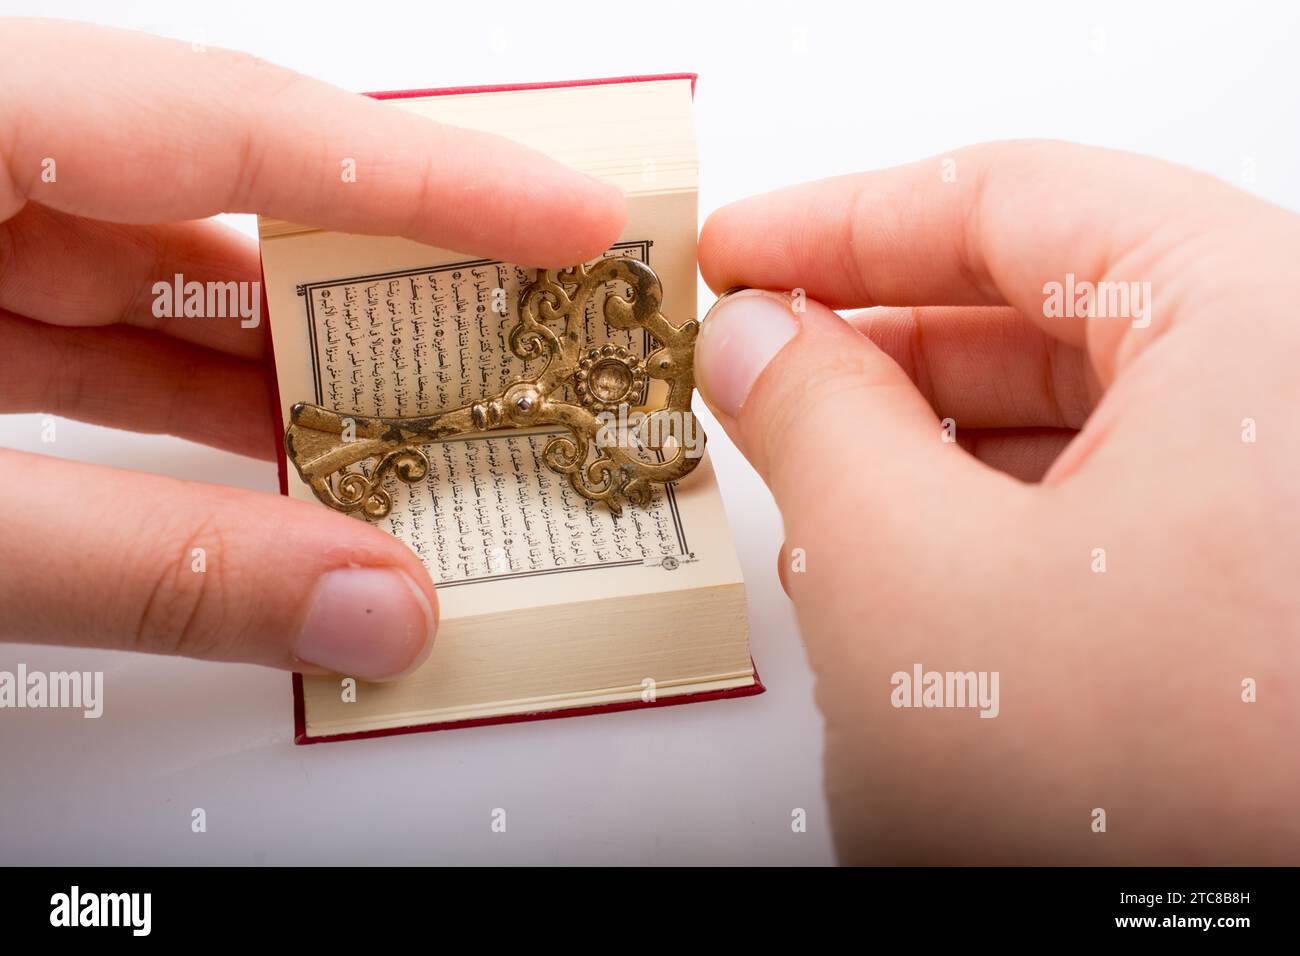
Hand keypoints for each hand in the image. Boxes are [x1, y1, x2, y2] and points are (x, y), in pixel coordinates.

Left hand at [0, 19, 624, 677]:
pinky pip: (107, 325)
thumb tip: (371, 605)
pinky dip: (206, 398)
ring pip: (172, 264)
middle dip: (388, 274)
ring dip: (304, 356)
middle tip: (528, 336)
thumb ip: (152, 566)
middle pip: (228, 184)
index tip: (572, 217)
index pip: (236, 120)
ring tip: (434, 425)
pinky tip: (295, 457)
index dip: (429, 172)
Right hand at [694, 140, 1299, 862]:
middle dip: (880, 338)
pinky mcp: (1275, 598)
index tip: (739, 252)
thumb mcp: (913, 581)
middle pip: (1054, 304)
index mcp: (1266, 329)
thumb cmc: (1156, 811)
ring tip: (814, 465)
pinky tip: (914, 554)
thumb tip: (758, 339)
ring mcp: (1293, 502)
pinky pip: (1121, 504)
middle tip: (758, 357)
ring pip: (1083, 414)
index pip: (1016, 200)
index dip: (842, 223)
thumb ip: (812, 420)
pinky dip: (1001, 511)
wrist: (1238, 953)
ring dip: (930, 434)